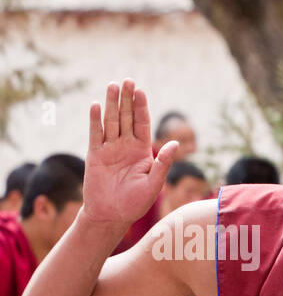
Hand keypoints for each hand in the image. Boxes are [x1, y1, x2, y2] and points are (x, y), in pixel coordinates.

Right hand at [82, 80, 177, 226]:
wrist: (111, 215)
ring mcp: (109, 149)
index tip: (141, 91)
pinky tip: (96, 105)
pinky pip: (95, 134)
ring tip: (113, 86)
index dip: (141, 108)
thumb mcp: (154, 184)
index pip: (142, 124)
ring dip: (112, 104)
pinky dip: (95, 120)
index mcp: (142, 151)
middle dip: (127, 99)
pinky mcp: (95, 154)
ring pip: (111, 121)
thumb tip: (175, 144)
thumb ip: (163, 163)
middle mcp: (125, 146)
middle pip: (126, 118)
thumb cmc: (135, 203)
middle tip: (128, 80)